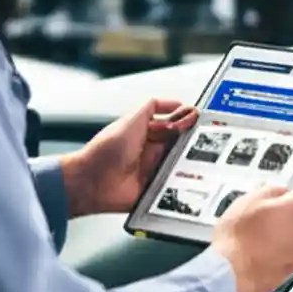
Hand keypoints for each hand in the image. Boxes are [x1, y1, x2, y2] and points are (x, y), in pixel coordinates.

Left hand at [61, 99, 197, 216]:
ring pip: (179, 162)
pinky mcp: (154, 188)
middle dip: (190, 138)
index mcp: (144, 133)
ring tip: (194, 154)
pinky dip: (180, 180)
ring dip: (186, 159)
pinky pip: (173, 183)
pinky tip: (186, 174)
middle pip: (178, 142)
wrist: (92, 182)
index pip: (172, 124)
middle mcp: (150, 151)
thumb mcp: (131, 121)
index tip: (199, 117)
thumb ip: (151, 107)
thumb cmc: (105, 151)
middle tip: (200, 135)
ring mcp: (152, 170)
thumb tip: (174, 103)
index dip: (185, 120)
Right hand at [210, 177, 292, 291]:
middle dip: (289, 214)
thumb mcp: (247, 200)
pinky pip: (290, 253)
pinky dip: (280, 252)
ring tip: (258, 237)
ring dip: (284, 234)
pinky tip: (259, 252)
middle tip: (266, 215)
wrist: (230, 274)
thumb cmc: (236, 239)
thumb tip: (279, 192)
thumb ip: (271, 190)